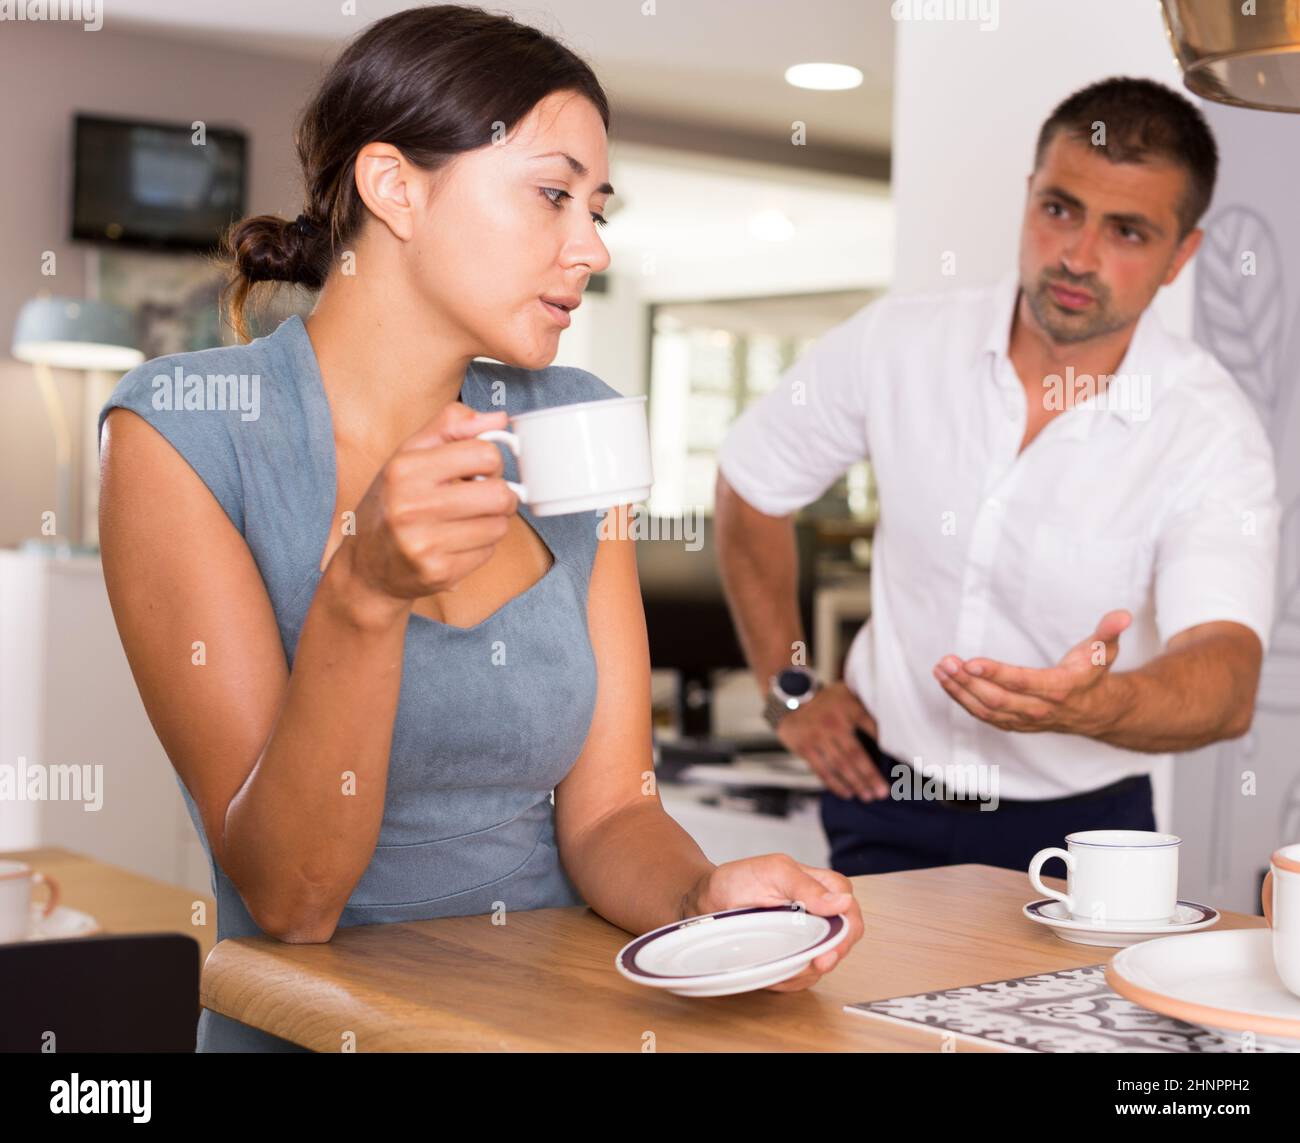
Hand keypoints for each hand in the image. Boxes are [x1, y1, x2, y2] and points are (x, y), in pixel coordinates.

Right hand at [341, 403, 518, 611]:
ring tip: (467, 521)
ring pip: (498, 526)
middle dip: (501, 495)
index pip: (484, 454)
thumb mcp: (408, 455)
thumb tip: (499, 418)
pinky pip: (488, 553)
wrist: (365, 565)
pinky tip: (457, 543)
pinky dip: (481, 547)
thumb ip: (450, 427)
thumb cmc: (391, 503)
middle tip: (485, 498)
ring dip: (492, 523)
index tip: (479, 470)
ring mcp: (424, 543)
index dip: (491, 461)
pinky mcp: (438, 572)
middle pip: (499, 494)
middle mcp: (411, 506)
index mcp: (405, 469)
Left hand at [685, 854, 863, 991]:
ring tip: (783, 959)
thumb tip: (841, 902)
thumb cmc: (738, 880)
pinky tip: (775, 968)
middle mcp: (817, 913)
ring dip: (809, 967)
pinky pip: (803, 976)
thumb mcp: (772, 872)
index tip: (832, 942)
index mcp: (819, 886)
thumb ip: (806, 886)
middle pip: (845, 937)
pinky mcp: (791, 958)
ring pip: (826, 961)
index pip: (848, 907)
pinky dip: (791, 977)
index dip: (846, 926)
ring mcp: (805, 937)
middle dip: (833, 952)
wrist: (706, 902)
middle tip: (816, 961)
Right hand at [775, 681, 889, 800]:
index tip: (899, 764)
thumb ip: (865, 707)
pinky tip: (847, 793)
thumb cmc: (825, 701)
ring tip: (868, 796)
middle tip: (883, 792)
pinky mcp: (805, 748)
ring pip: (840, 765)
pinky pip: (822, 770)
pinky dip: (835, 784)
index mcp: (849, 709)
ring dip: (855, 783)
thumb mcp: (847, 694)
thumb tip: (891, 725)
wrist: (789, 699)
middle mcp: (834, 724)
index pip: (872, 729)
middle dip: (870, 775)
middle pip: (855, 754)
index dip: (886, 746)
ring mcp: (818, 737)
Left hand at [932, 609, 1130, 735]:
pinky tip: (946, 682)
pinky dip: (962, 700)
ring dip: (959, 691)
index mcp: (1059, 689)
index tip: (971, 663)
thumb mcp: (1104, 651)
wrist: (1098, 712)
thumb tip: (1122, 615)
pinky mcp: (1013, 723)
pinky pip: (983, 715)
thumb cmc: (1093, 674)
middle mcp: (1040, 709)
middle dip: (968, 682)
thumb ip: (1109, 631)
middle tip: (947, 662)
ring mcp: (1024, 719)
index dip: (996, 674)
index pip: (1023, 683)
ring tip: (940, 669)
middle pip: (998, 699)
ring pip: (986, 710)